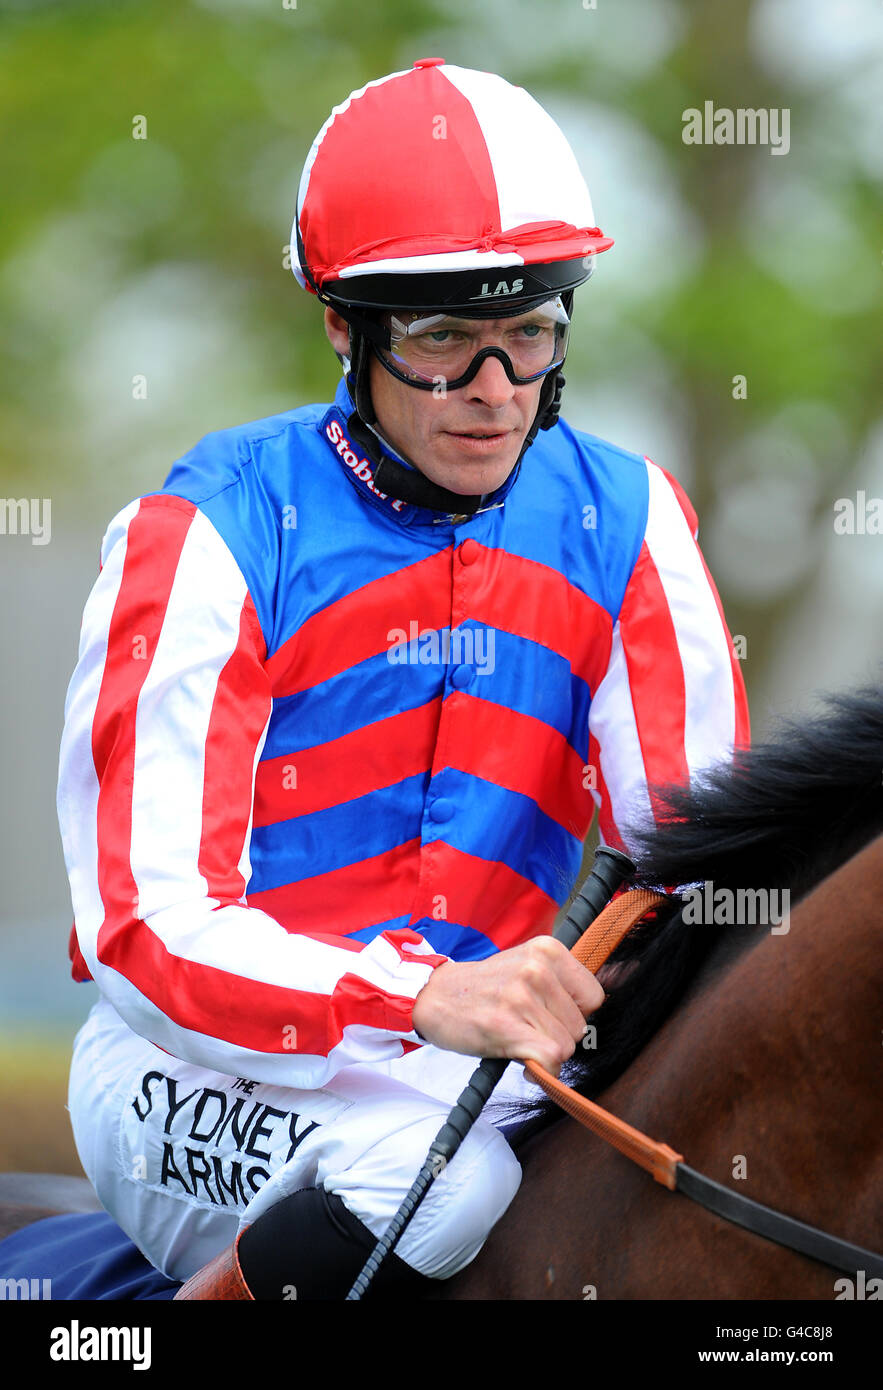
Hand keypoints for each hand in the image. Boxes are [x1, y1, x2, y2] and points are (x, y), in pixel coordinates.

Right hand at [411, 935, 604, 1075]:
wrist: (434, 996)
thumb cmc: (484, 988)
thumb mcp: (525, 966)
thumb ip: (560, 983)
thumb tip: (595, 1017)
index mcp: (547, 950)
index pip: (593, 997)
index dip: (575, 1015)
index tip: (551, 1017)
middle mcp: (537, 968)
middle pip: (580, 1026)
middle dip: (558, 1036)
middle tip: (528, 1029)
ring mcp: (521, 996)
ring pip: (565, 1046)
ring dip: (545, 1054)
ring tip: (519, 1040)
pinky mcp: (507, 1026)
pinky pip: (549, 1059)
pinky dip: (542, 1072)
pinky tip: (525, 1063)